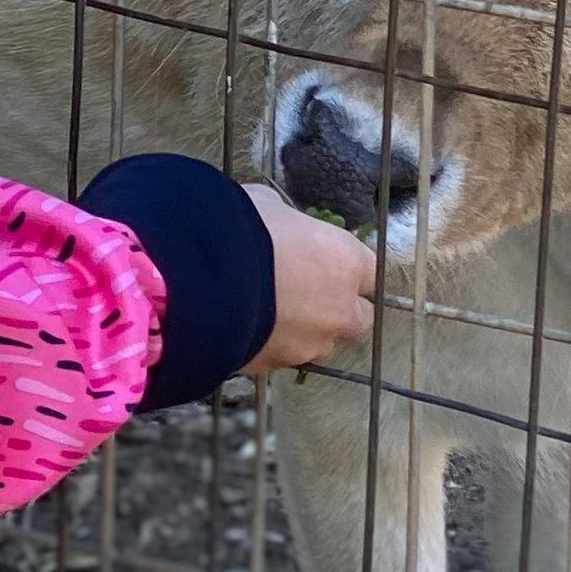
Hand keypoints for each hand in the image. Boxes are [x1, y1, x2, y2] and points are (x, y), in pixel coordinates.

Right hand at [246, 181, 378, 373]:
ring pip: (322, 343)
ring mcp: (310, 343)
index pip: (372, 272)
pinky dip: (271, 345)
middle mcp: (339, 308)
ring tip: (270, 314)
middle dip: (341, 309)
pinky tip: (245, 327)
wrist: (197, 282)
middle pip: (360, 318)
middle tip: (309, 294)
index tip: (333, 265)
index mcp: (344, 261)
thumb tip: (278, 223)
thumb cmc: (238, 230)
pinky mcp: (278, 366)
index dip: (352, 269)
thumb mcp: (264, 206)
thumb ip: (284, 222)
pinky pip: (284, 356)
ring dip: (307, 331)